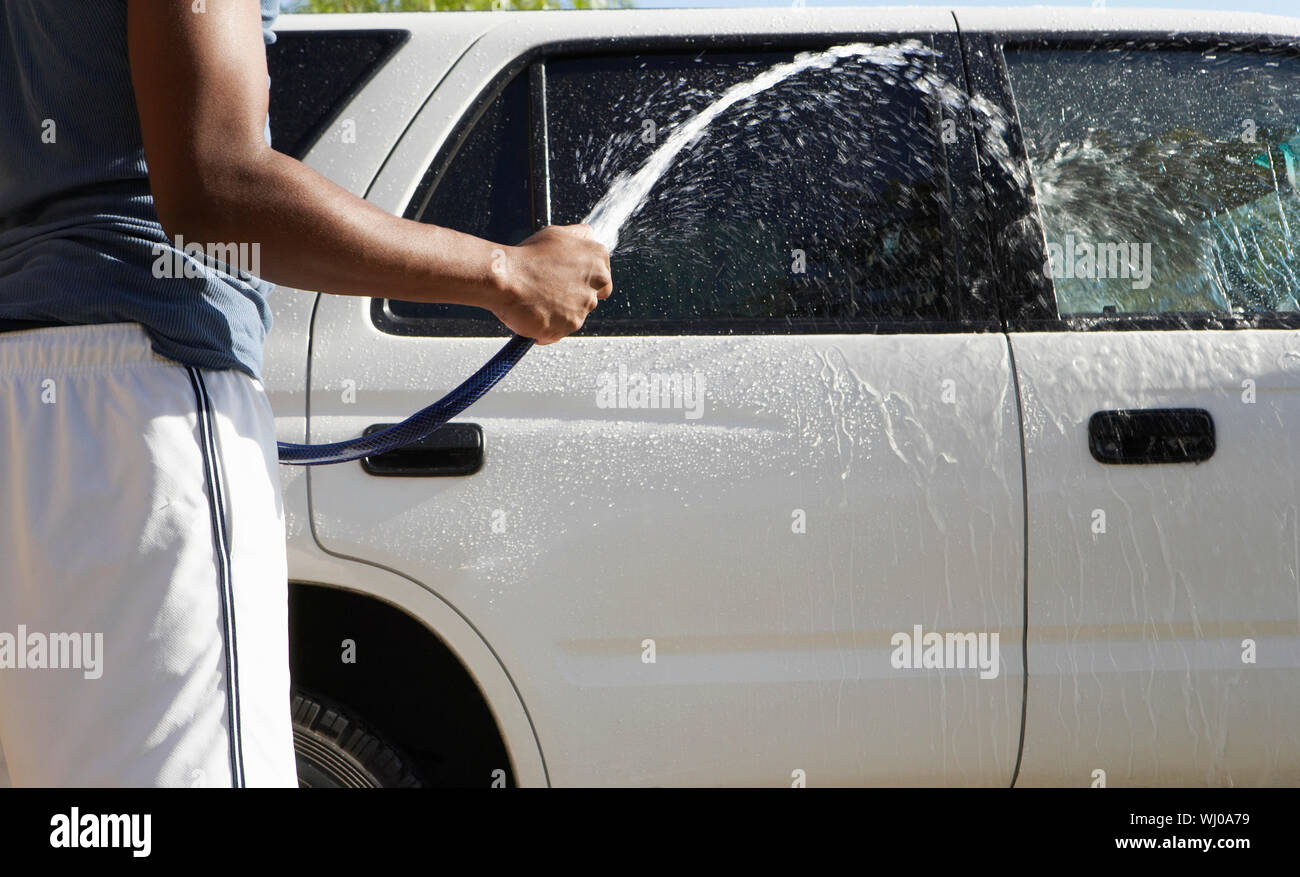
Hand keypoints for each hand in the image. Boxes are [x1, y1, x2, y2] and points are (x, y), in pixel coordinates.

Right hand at [492, 224, 611, 344]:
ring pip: (575, 314)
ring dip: (559, 311)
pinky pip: (560, 330)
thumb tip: (591, 236)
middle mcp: (597, 280)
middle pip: (592, 297)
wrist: (504, 278)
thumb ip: (580, 236)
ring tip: (536, 300)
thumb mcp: (556, 234)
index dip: (583, 281)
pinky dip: (548, 327)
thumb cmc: (526, 257)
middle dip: (573, 297)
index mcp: (597, 257)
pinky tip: (533, 314)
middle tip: (549, 290)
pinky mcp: (570, 324)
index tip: (566, 280)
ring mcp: (585, 304)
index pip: (603, 278)